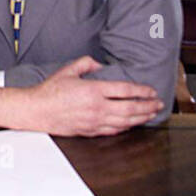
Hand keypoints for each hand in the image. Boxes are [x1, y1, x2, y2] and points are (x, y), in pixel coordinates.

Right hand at [0, 56, 163, 136]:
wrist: (36, 111)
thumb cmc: (50, 91)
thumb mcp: (69, 70)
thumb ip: (87, 63)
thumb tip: (101, 65)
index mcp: (93, 90)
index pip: (125, 91)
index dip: (142, 91)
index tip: (152, 91)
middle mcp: (97, 107)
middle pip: (130, 108)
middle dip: (147, 106)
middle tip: (159, 104)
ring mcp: (94, 121)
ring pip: (125, 122)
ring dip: (141, 118)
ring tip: (151, 114)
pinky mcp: (90, 131)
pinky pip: (113, 130)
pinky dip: (126, 127)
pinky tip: (132, 124)